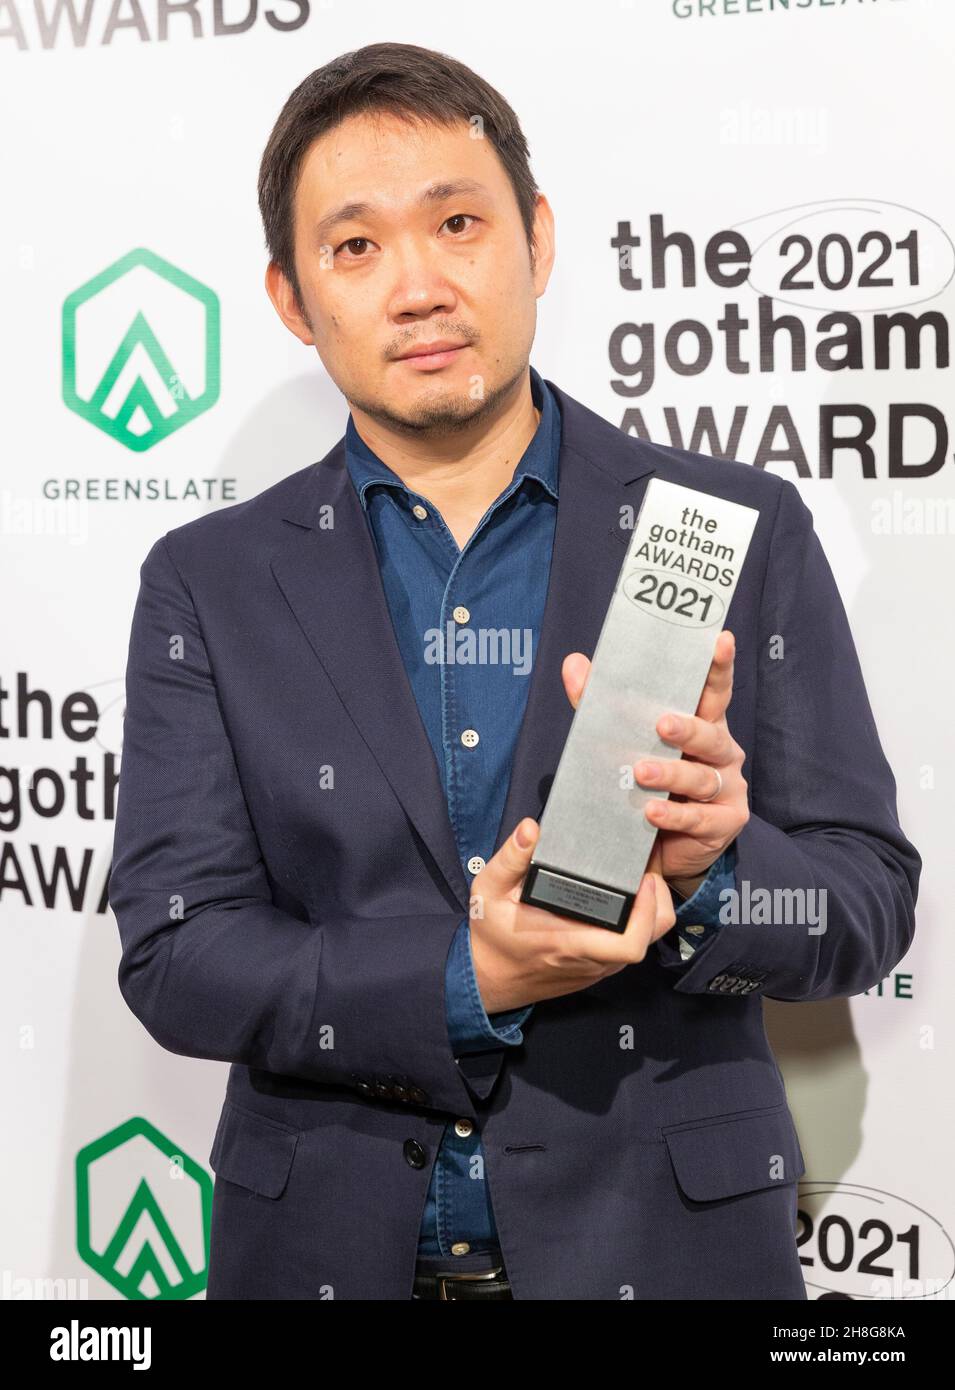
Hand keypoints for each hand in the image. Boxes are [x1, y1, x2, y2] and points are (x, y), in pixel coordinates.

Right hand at [468, 819, 675, 1013]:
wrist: (491, 977)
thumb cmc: (492, 934)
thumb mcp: (489, 891)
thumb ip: (510, 860)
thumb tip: (530, 829)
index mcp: (571, 942)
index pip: (629, 943)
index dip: (647, 912)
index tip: (643, 877)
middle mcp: (592, 958)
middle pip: (649, 937)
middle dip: (658, 902)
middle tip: (647, 867)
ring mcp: (599, 965)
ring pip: (644, 940)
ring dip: (651, 909)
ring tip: (640, 874)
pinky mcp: (599, 965)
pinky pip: (630, 943)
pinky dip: (639, 919)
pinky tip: (628, 893)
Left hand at [561, 628, 748, 899]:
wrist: (653, 849)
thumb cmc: (642, 785)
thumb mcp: (620, 742)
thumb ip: (599, 704)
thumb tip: (574, 663)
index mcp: (702, 724)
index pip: (713, 691)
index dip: (718, 667)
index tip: (720, 641)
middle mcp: (720, 751)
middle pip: (711, 732)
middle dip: (688, 727)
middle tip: (662, 724)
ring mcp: (728, 787)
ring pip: (702, 776)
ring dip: (672, 774)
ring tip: (641, 773)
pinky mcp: (726, 822)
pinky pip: (701, 817)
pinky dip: (674, 815)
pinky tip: (652, 813)